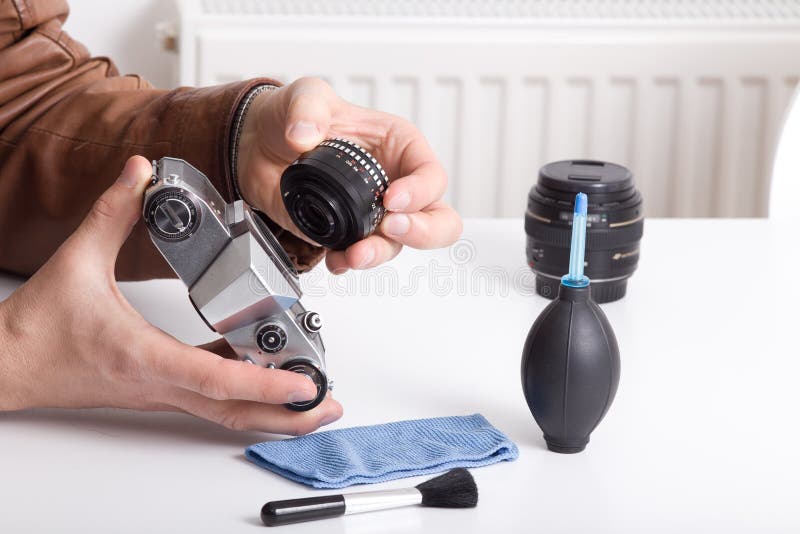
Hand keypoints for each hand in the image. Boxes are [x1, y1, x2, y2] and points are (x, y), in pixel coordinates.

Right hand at [0, 157, 341, 434]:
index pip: (216, 378)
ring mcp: (162, 390)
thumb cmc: (39, 328)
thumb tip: (139, 174)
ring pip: (227, 412)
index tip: (305, 383)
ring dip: (273, 411)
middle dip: (288, 415)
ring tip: (313, 400)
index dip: (265, 384)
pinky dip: (246, 392)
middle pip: (236, 411)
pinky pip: (212, 397)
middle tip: (330, 406)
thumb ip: (111, 213)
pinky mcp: (159, 387)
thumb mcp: (76, 262)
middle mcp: (161, 383)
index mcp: (146, 357)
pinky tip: (267, 375)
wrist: (8, 366)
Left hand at [236, 77, 462, 272]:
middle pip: (436, 219)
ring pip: (398, 244)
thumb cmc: (297, 117)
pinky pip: (360, 257)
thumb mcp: (306, 96)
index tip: (391, 197)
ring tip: (355, 253)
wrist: (259, 145)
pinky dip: (349, 262)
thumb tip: (303, 135)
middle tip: (392, 227)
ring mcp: (373, 214)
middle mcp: (395, 184)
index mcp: (400, 148)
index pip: (430, 175)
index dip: (420, 190)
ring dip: (378, 253)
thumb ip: (308, 108)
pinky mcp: (347, 233)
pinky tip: (336, 259)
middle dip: (422, 231)